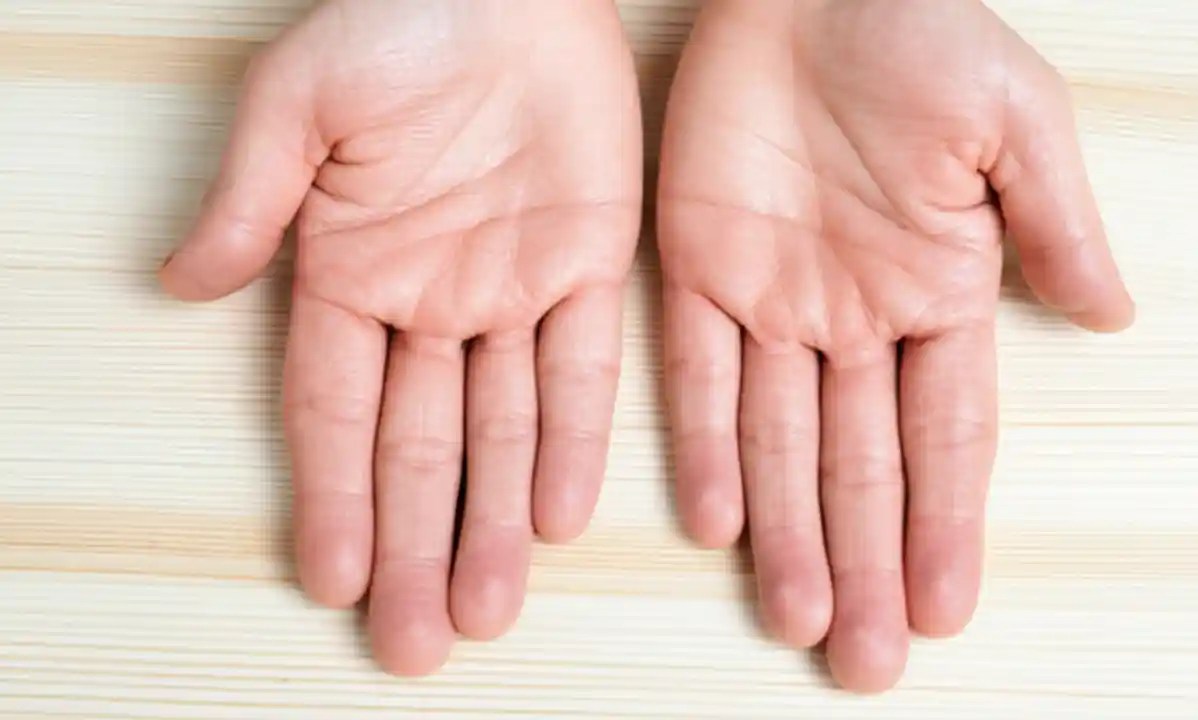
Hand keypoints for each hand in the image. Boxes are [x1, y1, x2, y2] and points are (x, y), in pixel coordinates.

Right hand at [160, 0, 641, 674]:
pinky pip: (583, 366)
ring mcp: (511, 289)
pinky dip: (574, 438)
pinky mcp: (589, 264)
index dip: (333, 494)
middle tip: (413, 642)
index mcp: (350, 272)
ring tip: (486, 609)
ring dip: (492, 518)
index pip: (334, 411)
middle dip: (416, 543)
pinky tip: (556, 514)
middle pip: (420, 446)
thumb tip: (180, 284)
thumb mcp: (301, 103)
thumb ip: (253, 200)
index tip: (331, 576)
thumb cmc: (395, 19)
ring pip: (502, 427)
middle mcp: (431, 300)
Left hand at [658, 0, 1132, 691]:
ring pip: (780, 439)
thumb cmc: (922, 32)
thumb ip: (1051, 222)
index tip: (946, 609)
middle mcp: (855, 316)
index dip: (946, 522)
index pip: (947, 435)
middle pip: (862, 463)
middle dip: (864, 560)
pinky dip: (704, 445)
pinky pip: (695, 372)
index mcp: (938, 291)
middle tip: (864, 661)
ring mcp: (773, 299)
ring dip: (789, 530)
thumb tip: (1111, 316)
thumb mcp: (1013, 120)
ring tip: (797, 620)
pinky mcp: (697, 268)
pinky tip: (720, 521)